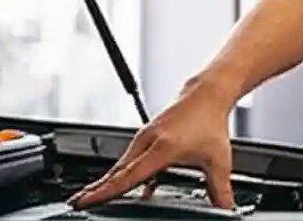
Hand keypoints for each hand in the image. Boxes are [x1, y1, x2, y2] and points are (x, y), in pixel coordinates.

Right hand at [67, 79, 235, 209]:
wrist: (207, 94)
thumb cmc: (210, 121)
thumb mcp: (218, 161)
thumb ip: (220, 189)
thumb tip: (225, 209)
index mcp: (162, 147)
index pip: (128, 175)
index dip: (106, 190)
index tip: (86, 200)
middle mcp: (148, 141)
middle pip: (116, 171)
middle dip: (96, 189)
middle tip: (76, 204)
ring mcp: (144, 138)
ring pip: (121, 164)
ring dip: (107, 181)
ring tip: (90, 198)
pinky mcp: (146, 137)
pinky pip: (128, 158)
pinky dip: (120, 173)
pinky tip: (120, 188)